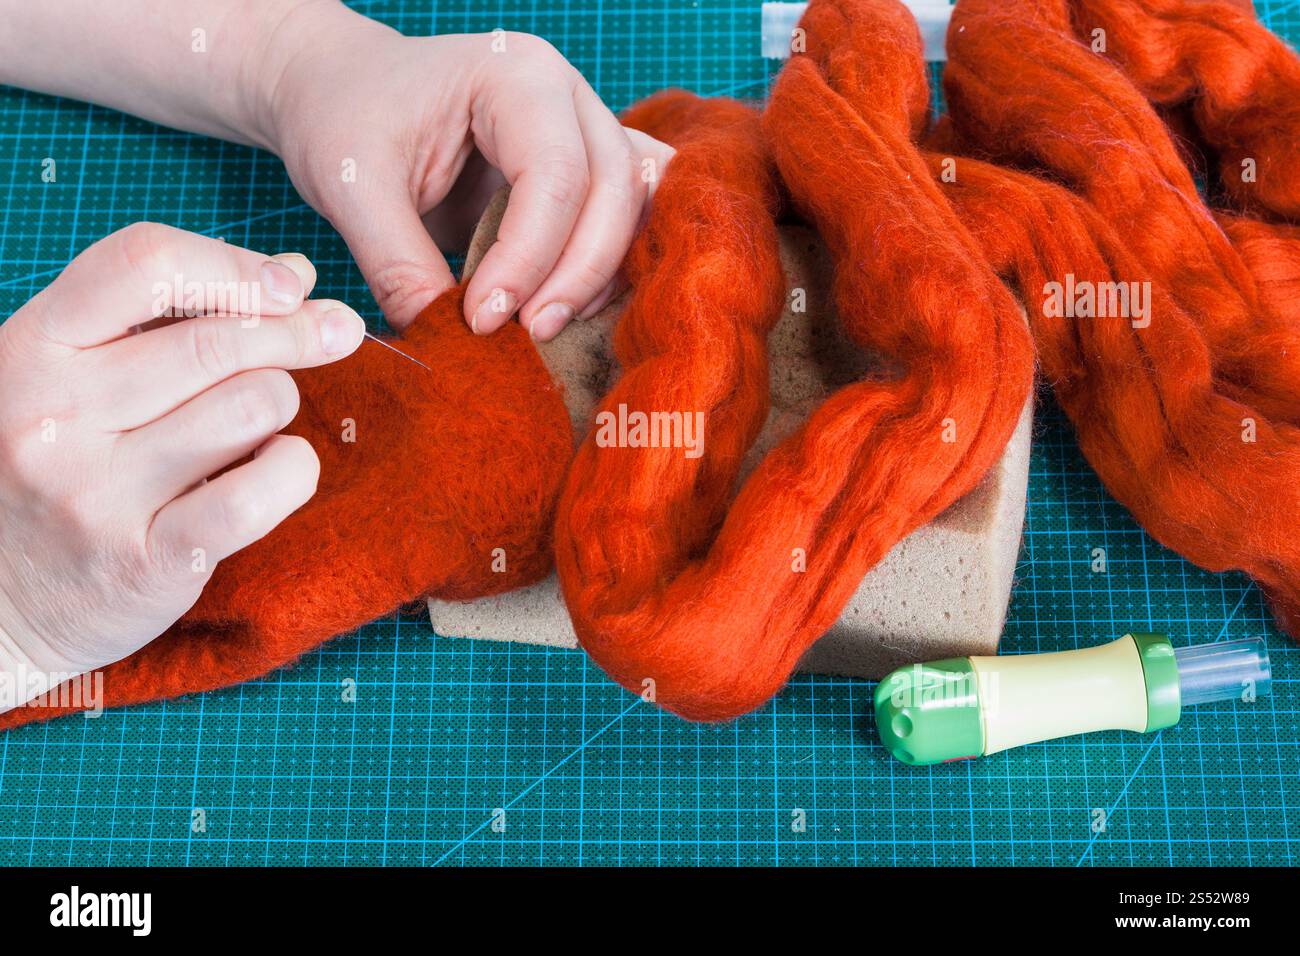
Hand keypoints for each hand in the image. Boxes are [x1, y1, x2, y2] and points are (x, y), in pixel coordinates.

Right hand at [0, 223, 364, 702]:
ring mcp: (96, 493)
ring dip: (279, 405)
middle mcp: (55, 415)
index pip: (145, 265)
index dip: (237, 267)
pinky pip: (263, 490)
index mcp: (31, 348)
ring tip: (258, 424)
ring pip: (252, 406)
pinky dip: (293, 469)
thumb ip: (173, 317)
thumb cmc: (56, 468)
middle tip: (332, 334)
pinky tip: (276, 468)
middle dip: (294, 332)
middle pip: (218, 341)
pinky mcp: (147, 562)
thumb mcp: (77, 376)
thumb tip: (294, 272)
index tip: (292, 285)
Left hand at [254, 5, 673, 339]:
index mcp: (516, 75)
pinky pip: (628, 222)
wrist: (339, 91)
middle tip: (528, 333)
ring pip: (637, 208)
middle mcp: (569, 98)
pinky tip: (569, 309)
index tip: (481, 319)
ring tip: (546, 325)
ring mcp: (586, 133)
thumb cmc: (344, 115)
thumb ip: (397, 264)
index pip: (554, 174)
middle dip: (577, 273)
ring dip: (603, 275)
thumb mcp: (351, 186)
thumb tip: (445, 347)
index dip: (528, 257)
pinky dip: (611, 270)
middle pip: (615, 190)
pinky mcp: (585, 175)